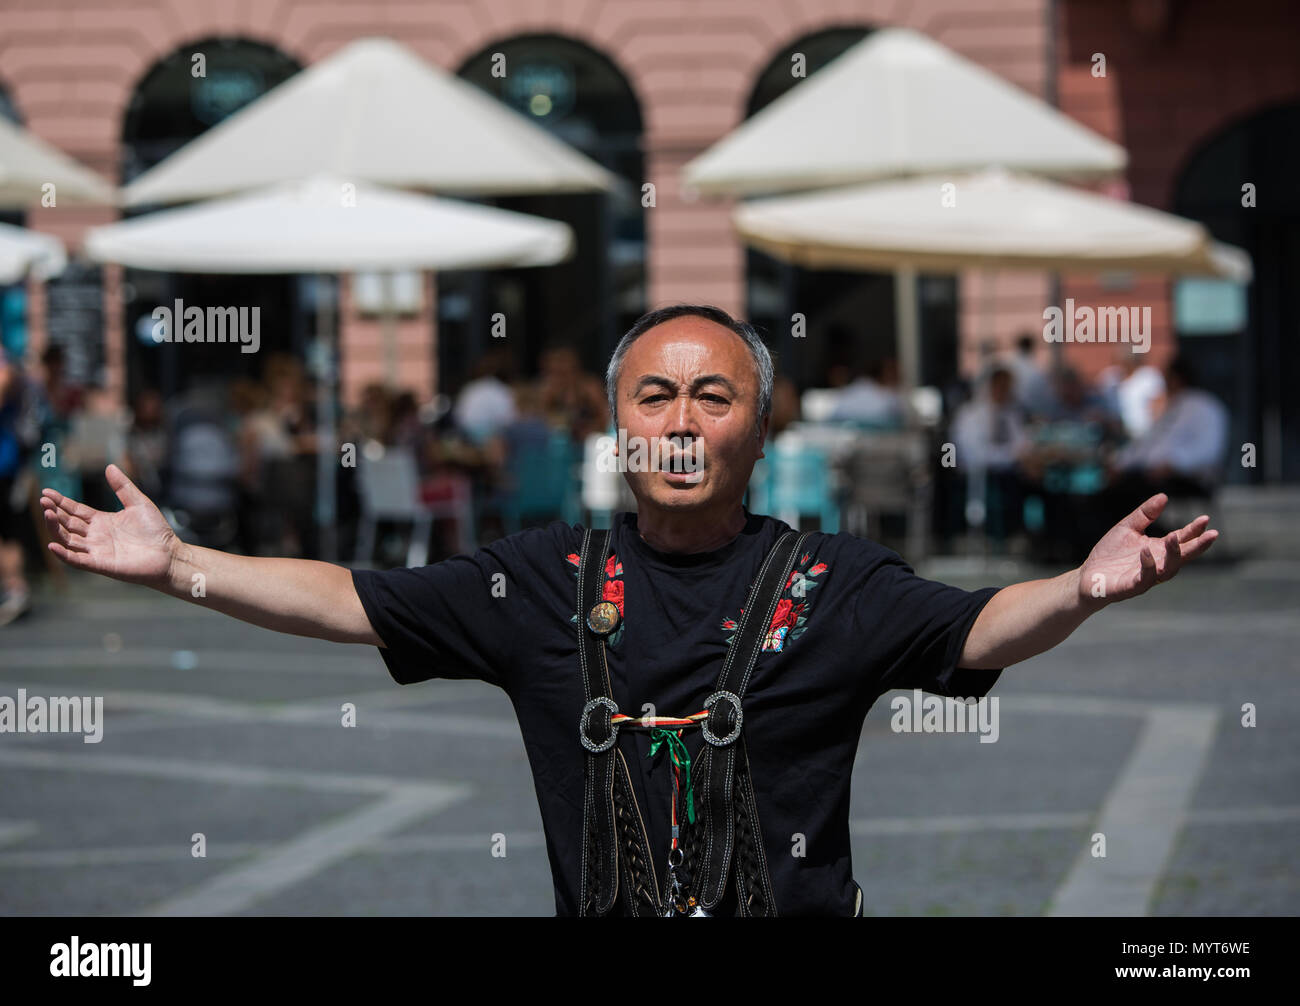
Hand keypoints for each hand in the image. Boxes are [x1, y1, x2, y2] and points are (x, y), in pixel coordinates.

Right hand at [40, 463, 180, 586]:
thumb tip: (109, 466)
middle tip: (43, 501)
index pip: (74, 511)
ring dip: (55, 529)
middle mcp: (95, 536)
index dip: (60, 502)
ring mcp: (96, 551)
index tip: (46, 492)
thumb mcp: (138, 503)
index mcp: (101, 521)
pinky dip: (64, 553)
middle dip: (54, 512)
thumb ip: (122, 486)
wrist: (170, 553)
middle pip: (67, 524)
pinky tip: (53, 543)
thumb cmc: (156, 531)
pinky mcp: (101, 564)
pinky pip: (77, 560)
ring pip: (68, 540)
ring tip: (48, 514)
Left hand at [1078, 493, 1217, 605]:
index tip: (1204, 518)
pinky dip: (1148, 566)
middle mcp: (1158, 564)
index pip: (1182, 540)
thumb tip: (1163, 496)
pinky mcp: (1131, 587)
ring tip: (1173, 537)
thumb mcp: (1127, 528)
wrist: (1088, 575)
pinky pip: (1145, 579)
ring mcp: (1147, 577)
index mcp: (1159, 550)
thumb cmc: (1110, 553)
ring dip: (1174, 554)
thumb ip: (1145, 514)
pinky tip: (1146, 551)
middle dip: (1198, 546)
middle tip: (1212, 534)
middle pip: (1183, 556)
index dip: (1194, 530)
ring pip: (1168, 570)